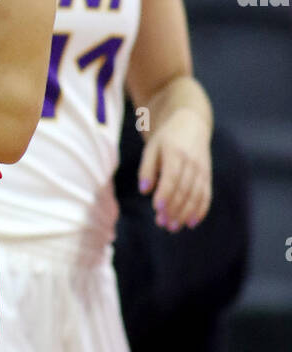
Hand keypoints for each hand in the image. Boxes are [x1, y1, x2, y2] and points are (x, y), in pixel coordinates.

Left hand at [138, 108, 211, 230]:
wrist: (191, 124)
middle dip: (174, 208)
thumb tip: (144, 190)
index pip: (172, 176)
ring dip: (185, 213)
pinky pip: (206, 195)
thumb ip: (146, 168)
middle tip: (162, 224)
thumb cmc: (166, 139)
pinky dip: (201, 209)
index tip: (157, 208)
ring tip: (173, 227)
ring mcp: (202, 170)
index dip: (165, 193)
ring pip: (196, 195)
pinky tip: (191, 222)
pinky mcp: (207, 176)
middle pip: (184, 189)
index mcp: (175, 153)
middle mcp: (192, 162)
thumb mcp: (152, 148)